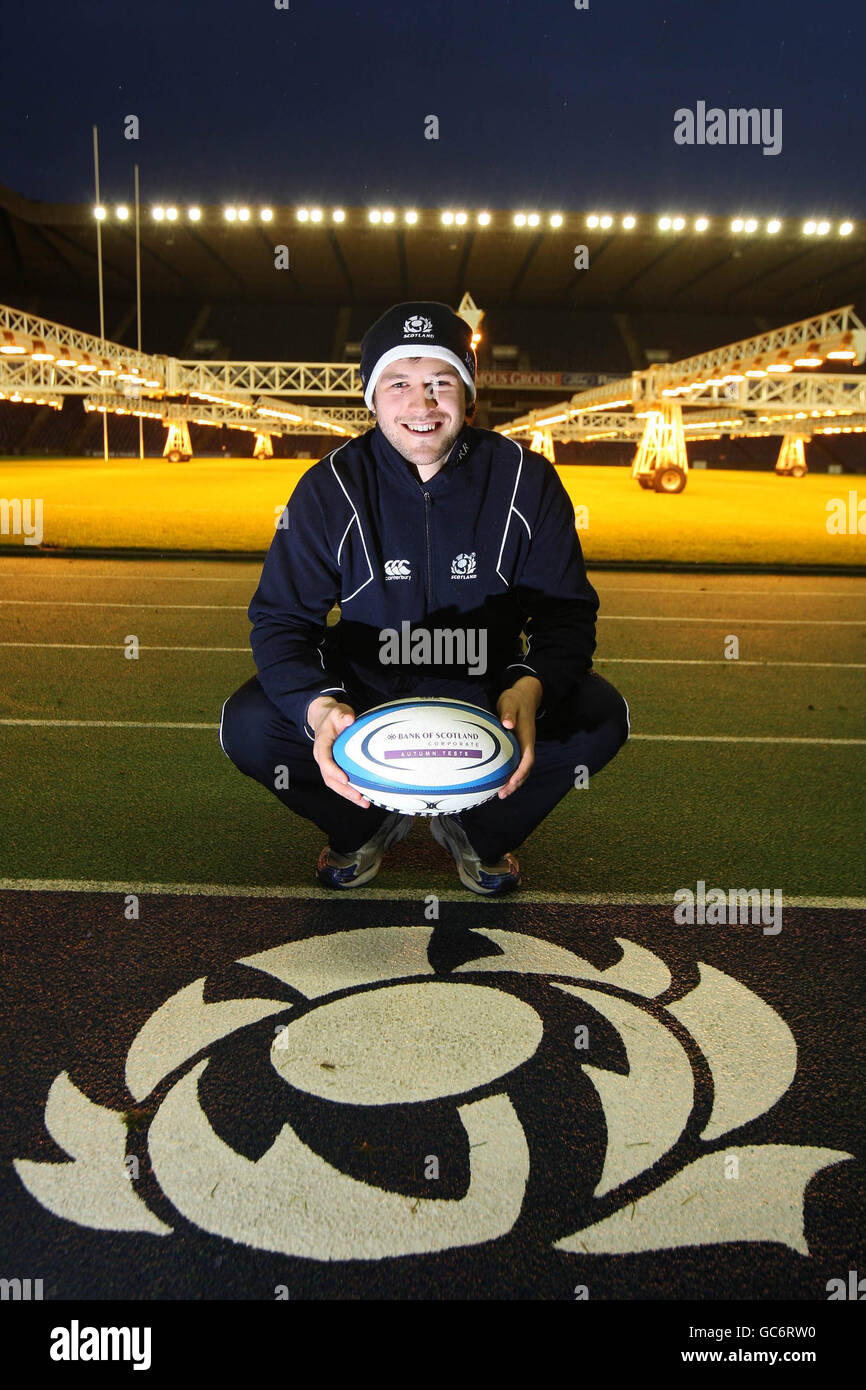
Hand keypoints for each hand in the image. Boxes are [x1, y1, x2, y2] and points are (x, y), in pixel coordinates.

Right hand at [308, 696, 370, 807]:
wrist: (325, 719)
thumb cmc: (333, 716)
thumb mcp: (338, 711)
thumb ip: (343, 715)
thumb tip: (349, 719)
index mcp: (321, 745)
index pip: (324, 760)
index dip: (333, 771)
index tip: (345, 778)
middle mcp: (322, 758)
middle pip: (329, 778)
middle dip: (343, 790)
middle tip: (359, 796)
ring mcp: (328, 765)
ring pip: (334, 784)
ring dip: (348, 794)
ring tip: (364, 803)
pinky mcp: (334, 768)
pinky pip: (340, 782)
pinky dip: (351, 791)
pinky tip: (364, 797)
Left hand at [496, 675, 542, 797]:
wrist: (523, 696)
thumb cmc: (515, 699)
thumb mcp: (510, 702)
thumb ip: (508, 712)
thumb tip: (507, 724)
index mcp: (527, 736)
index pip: (528, 758)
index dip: (521, 772)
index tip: (512, 781)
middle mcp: (527, 744)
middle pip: (525, 769)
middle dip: (516, 783)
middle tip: (502, 794)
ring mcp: (523, 746)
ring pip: (520, 768)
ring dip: (512, 782)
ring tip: (500, 794)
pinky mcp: (517, 746)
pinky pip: (514, 763)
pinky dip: (508, 774)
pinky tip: (496, 780)